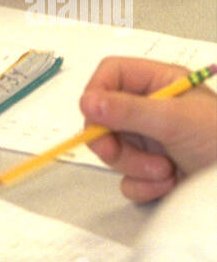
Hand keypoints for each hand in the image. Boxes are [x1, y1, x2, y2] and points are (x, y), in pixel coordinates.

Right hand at [80, 56, 216, 201]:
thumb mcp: (175, 120)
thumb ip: (129, 111)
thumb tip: (86, 102)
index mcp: (159, 83)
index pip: (111, 74)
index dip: (97, 92)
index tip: (94, 116)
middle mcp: (151, 109)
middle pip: (104, 117)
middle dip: (114, 141)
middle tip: (117, 154)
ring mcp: (151, 142)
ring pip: (114, 152)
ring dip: (135, 166)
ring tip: (167, 172)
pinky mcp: (153, 172)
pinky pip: (127, 179)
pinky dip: (144, 186)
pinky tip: (170, 186)